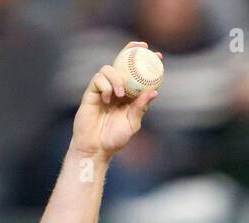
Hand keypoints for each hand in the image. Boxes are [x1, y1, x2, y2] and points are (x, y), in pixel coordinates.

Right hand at [70, 41, 160, 158]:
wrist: (96, 148)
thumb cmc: (114, 138)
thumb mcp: (132, 123)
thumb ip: (141, 107)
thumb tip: (154, 92)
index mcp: (128, 96)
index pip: (137, 74)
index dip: (146, 63)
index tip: (158, 56)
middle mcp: (115, 89)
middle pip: (122, 63)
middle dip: (131, 51)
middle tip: (142, 48)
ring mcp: (102, 89)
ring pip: (108, 69)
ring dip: (117, 78)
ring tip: (120, 93)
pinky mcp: (91, 92)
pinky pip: (98, 80)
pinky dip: (105, 86)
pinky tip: (108, 99)